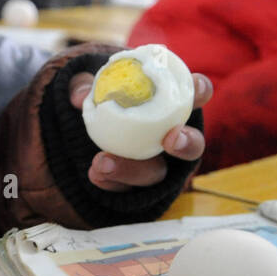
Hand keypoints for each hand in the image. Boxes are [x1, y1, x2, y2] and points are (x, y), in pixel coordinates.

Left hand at [70, 71, 212, 191]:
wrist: (76, 136)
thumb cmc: (94, 99)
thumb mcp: (85, 86)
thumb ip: (82, 85)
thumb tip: (79, 98)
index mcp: (168, 105)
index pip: (194, 95)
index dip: (200, 90)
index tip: (194, 88)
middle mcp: (169, 138)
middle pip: (192, 145)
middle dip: (187, 143)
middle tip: (170, 140)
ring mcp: (154, 165)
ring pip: (156, 173)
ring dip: (134, 170)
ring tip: (103, 163)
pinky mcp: (132, 185)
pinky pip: (126, 189)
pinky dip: (111, 183)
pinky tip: (96, 175)